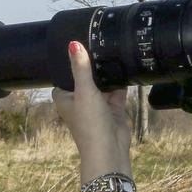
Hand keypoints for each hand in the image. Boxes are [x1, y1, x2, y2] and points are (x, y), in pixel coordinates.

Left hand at [51, 41, 132, 180]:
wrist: (109, 149)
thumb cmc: (90, 123)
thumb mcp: (84, 91)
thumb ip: (81, 68)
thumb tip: (73, 44)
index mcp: (64, 97)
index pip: (65, 74)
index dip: (71, 62)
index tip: (78, 44)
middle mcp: (79, 100)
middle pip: (85, 77)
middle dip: (93, 66)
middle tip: (101, 42)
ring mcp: (96, 105)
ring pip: (102, 84)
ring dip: (108, 74)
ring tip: (115, 50)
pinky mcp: (112, 109)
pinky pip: (117, 92)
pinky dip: (121, 83)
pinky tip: (126, 67)